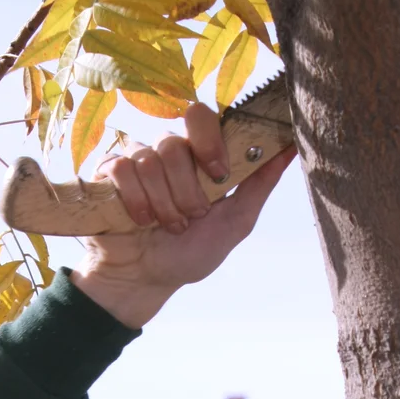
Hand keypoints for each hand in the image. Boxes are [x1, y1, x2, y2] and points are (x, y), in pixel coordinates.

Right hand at [71, 102, 295, 328]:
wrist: (145, 281)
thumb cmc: (189, 254)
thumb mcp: (235, 223)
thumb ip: (260, 184)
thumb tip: (291, 147)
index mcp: (198, 155)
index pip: (201, 117)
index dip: (209, 142)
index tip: (218, 175)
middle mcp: (167, 152)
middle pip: (173, 142)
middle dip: (185, 187)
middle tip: (191, 216)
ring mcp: (136, 161)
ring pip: (149, 160)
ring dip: (163, 204)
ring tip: (166, 227)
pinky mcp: (108, 175)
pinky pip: (121, 169)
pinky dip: (135, 201)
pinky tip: (140, 222)